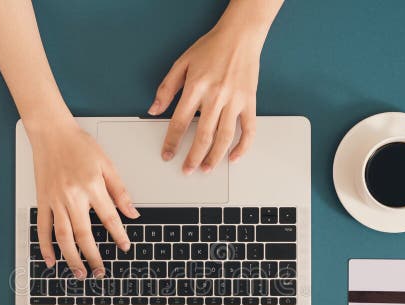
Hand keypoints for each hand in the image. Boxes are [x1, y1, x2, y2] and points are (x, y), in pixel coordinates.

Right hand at [30, 122, 138, 278]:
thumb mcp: (107, 164)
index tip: (125, 247)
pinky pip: (43, 228)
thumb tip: (132, 213)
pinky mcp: (43, 201)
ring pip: (63, 236)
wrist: (51, 132)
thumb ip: (120, 191)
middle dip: (93, 257)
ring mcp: (55, 200)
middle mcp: (72, 196)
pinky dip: (45, 246)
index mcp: (91, 186)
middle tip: (100, 272)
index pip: (109, 218)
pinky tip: (51, 260)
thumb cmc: (78, 145)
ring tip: (79, 273)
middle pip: (84, 235)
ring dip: (71, 258)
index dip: (119, 236)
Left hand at [147, 20, 264, 173]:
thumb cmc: (211, 47)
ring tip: (205, 169)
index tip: (167, 155)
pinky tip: (233, 157)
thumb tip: (154, 109)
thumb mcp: (181, 63)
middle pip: (203, 136)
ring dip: (214, 157)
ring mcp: (235, 101)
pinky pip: (249, 130)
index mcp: (196, 87)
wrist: (239, 36)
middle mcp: (216, 96)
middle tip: (186, 170)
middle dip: (193, 157)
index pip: (180, 122)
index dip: (172, 142)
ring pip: (225, 137)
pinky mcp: (250, 102)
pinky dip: (243, 146)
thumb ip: (167, 88)